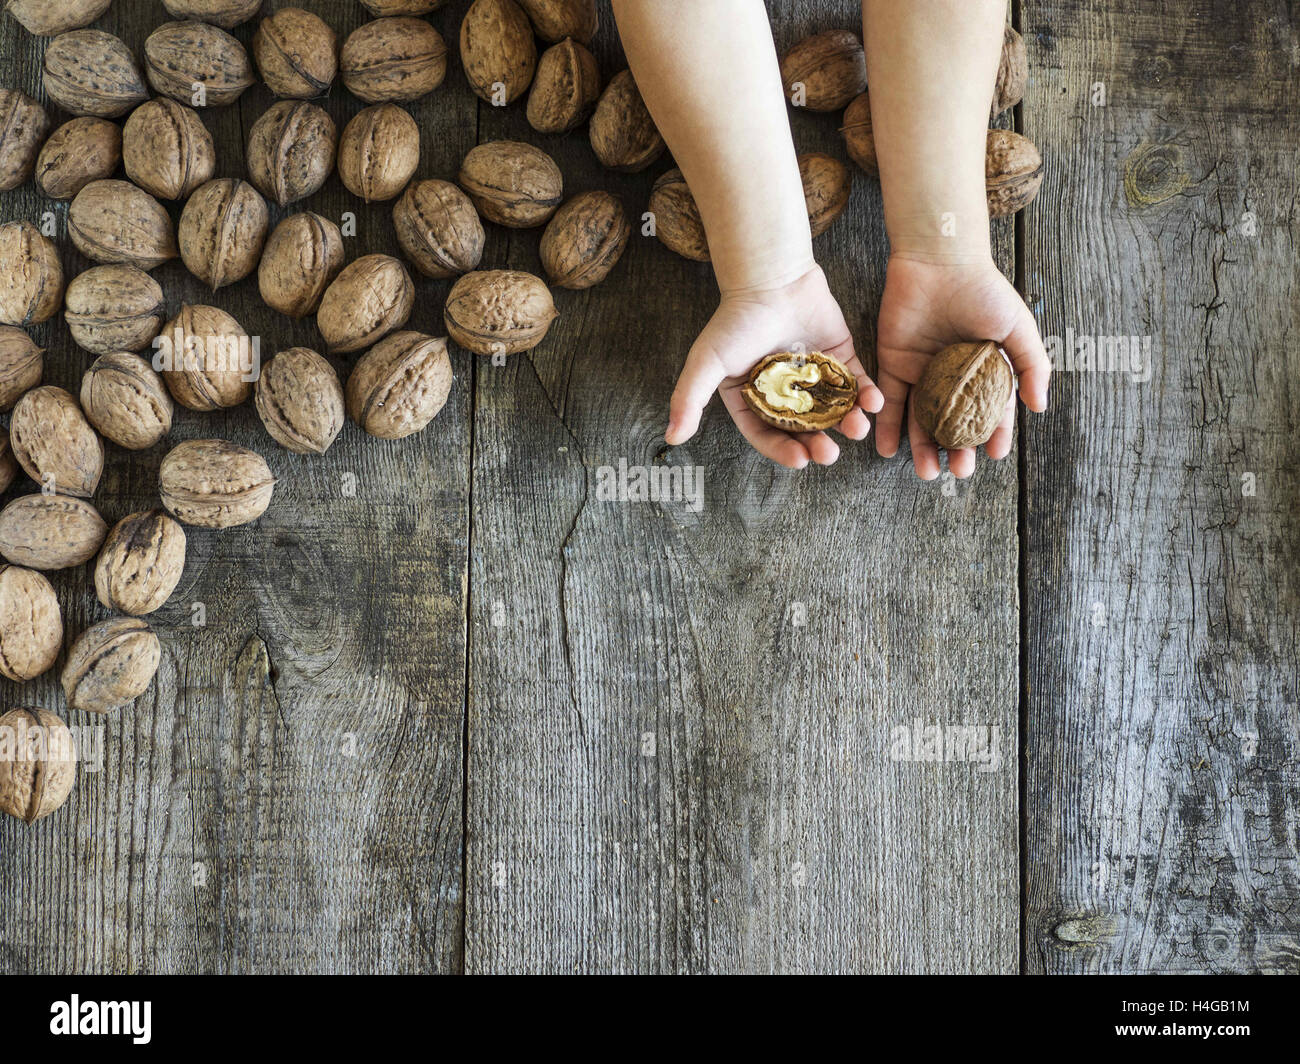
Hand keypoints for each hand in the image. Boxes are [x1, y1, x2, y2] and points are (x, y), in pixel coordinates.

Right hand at [664, 266, 884, 467]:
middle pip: (805, 430)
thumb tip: (671, 438)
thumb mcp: (706, 362)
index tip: (801, 461)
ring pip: (834, 411)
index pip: (768, 434)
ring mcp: (814, 378)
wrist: (771, 278)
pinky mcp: (839, 359)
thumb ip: (689, 399)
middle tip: (829, 453)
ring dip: (847, 424)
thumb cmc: (736, 321)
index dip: (783, 451)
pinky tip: (874, 403)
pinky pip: (856, 384)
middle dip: (818, 444)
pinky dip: (867, 396)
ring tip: (857, 429)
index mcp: (753, 399)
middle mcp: (784, 394)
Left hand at [874, 255, 1050, 478]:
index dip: (993, 434)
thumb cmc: (983, 290)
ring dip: (922, 446)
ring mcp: (922, 372)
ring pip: (921, 418)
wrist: (938, 261)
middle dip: (955, 449)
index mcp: (984, 369)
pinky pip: (889, 401)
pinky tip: (888, 450)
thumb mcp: (1016, 328)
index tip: (993, 456)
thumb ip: (1031, 366)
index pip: (990, 410)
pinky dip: (887, 425)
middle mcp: (953, 376)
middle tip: (957, 471)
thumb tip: (1039, 408)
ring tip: (927, 472)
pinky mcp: (893, 364)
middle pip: (953, 421)